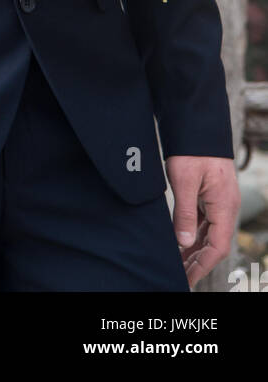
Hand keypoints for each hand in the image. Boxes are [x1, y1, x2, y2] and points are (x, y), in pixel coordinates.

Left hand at [165, 155, 239, 286]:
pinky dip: (192, 234)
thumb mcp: (184, 181)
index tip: (187, 278)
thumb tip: (183, 243)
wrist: (197, 124)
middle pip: (214, 243)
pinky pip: (203, 221)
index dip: (202, 265)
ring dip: (194, 249)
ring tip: (176, 263)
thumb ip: (184, 213)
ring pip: (208, 233)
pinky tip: (180, 242)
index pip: (217, 246)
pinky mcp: (210, 195)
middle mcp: (225, 206)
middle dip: (197, 261)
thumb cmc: (192, 149)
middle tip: (178, 275)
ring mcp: (218, 201)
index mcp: (224, 206)